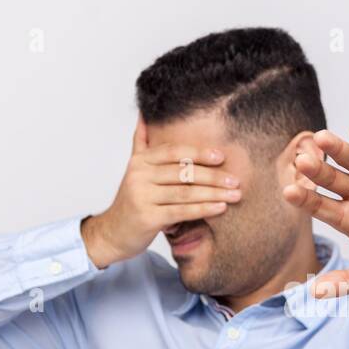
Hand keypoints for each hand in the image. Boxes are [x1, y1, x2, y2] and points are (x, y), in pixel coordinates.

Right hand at [81, 118, 241, 267]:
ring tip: (235, 194)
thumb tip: (144, 115)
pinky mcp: (148, 217)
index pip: (174, 152)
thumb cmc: (132, 201)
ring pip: (185, 192)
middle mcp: (139, 175)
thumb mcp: (134, 169)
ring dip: (214, 193)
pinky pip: (181, 211)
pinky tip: (221, 208)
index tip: (221, 156)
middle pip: (183, 172)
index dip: (199, 153)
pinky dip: (204, 209)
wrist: (112, 233)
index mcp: (139, 161)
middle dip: (213, 176)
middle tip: (236, 179)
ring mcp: (142, 196)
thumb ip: (142, 143)